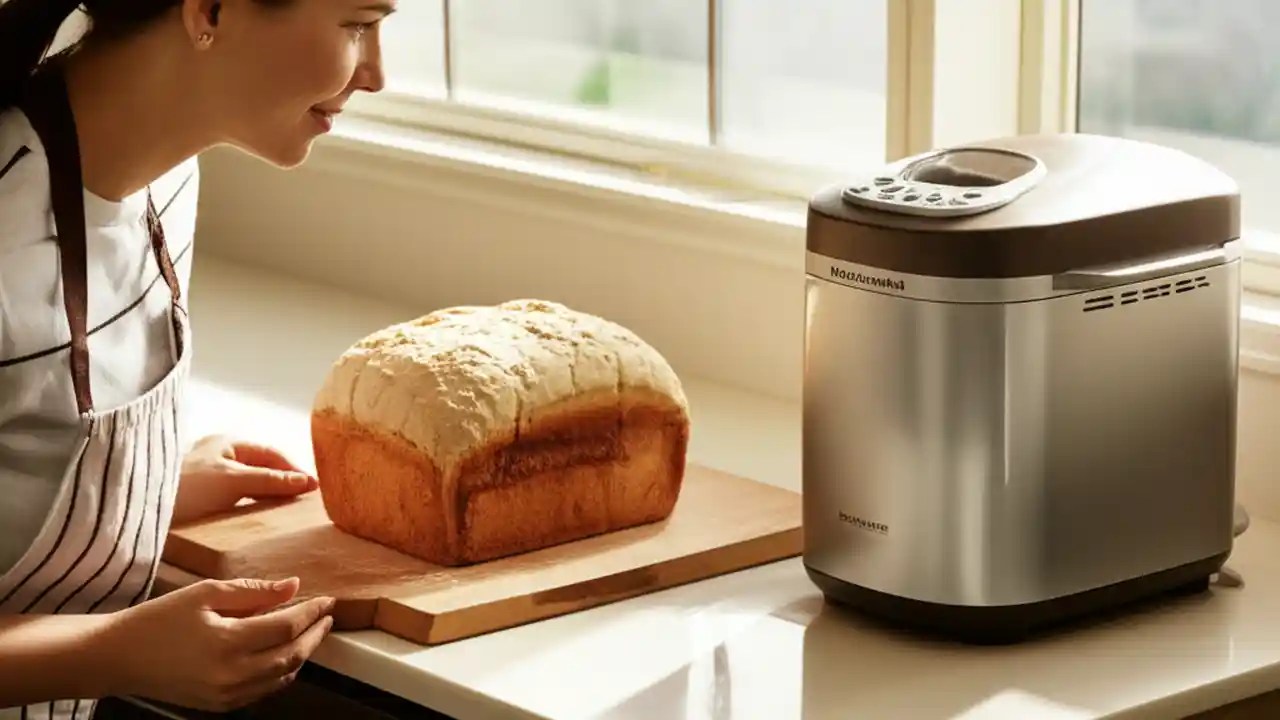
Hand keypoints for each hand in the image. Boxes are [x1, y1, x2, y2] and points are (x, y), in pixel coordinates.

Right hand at [98, 577, 335, 711]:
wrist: (117, 658)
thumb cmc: (158, 619)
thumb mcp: (205, 593)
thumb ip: (253, 591)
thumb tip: (292, 586)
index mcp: (228, 643)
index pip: (287, 627)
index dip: (311, 612)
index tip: (327, 599)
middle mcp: (231, 675)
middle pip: (291, 655)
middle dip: (315, 634)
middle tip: (326, 616)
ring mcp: (226, 695)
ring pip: (281, 676)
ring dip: (302, 654)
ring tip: (311, 632)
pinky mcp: (219, 705)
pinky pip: (263, 690)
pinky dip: (281, 672)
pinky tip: (285, 655)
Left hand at [174, 435, 318, 524]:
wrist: (143, 511)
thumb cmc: (188, 488)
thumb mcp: (235, 481)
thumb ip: (271, 480)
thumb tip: (306, 482)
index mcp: (226, 442)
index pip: (271, 453)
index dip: (293, 469)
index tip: (313, 488)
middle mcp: (218, 455)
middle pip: (260, 468)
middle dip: (282, 482)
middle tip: (303, 502)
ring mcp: (208, 477)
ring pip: (248, 484)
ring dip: (267, 495)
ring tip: (286, 512)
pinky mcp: (201, 498)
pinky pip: (235, 498)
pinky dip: (250, 505)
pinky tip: (258, 518)